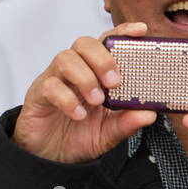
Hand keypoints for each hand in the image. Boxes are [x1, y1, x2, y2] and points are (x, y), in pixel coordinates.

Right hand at [13, 21, 157, 162]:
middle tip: (115, 81)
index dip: (121, 32)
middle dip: (102, 58)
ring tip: (96, 100)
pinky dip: (67, 99)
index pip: (106, 43)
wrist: (49, 156)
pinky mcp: (38, 95)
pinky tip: (78, 114)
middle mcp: (74, 71)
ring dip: (85, 77)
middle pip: (84, 43)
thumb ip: (127, 123)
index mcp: (94, 73)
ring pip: (65, 58)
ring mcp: (54, 81)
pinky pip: (50, 86)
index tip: (139, 32)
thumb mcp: (109, 132)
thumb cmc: (78, 136)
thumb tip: (149, 114)